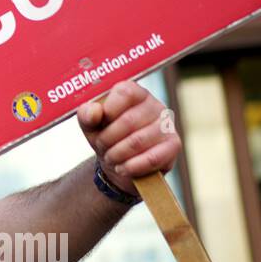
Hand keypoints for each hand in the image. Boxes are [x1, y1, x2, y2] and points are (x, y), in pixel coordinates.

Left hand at [77, 80, 181, 194]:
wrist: (121, 163)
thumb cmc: (106, 136)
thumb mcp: (91, 126)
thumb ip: (86, 115)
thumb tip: (94, 111)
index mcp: (135, 92)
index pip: (125, 92)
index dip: (108, 110)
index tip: (100, 124)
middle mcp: (154, 105)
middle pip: (128, 121)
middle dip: (108, 139)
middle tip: (102, 147)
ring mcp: (167, 125)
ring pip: (137, 141)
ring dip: (117, 154)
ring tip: (110, 158)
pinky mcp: (173, 145)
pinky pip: (152, 158)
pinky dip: (131, 167)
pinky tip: (122, 169)